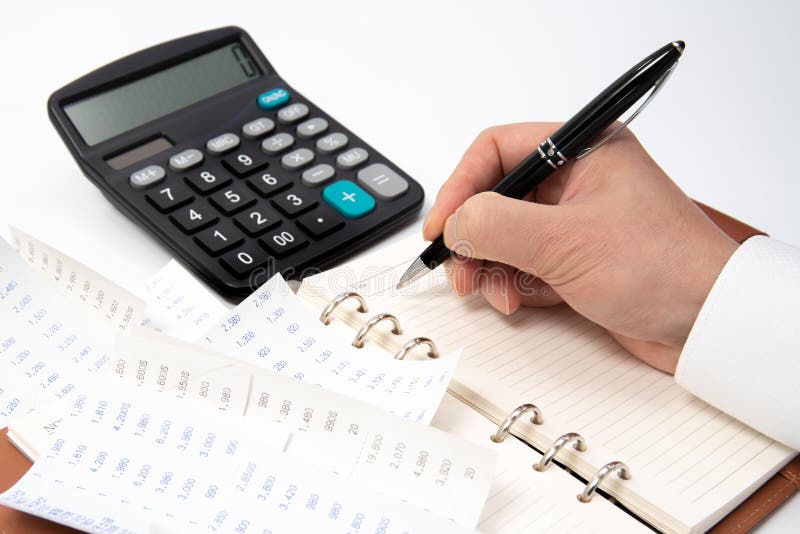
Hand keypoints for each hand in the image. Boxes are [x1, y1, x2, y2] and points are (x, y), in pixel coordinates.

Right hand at [423, 122, 738, 372]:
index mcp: (582, 150)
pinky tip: (517, 301)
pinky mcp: (575, 258)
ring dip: (489, 266)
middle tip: (458, 268)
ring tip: (495, 294)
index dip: (460, 186)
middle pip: (495, 196)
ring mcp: (573, 222)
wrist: (709, 324)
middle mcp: (576, 180)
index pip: (496, 149)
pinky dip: (511, 282)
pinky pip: (523, 262)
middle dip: (472, 236)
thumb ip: (496, 225)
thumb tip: (454, 223)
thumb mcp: (565, 241)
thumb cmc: (663, 268)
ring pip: (504, 234)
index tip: (442, 226)